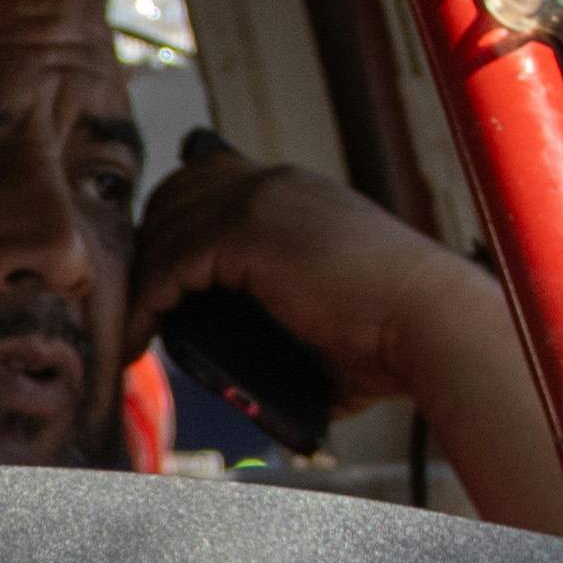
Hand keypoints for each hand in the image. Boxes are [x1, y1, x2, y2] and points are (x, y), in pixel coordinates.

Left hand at [132, 136, 508, 409]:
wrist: (428, 323)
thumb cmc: (391, 334)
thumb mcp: (325, 309)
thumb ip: (281, 322)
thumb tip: (250, 378)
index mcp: (295, 193)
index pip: (208, 184)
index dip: (174, 229)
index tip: (157, 282)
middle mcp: (274, 184)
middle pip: (173, 196)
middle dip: (148, 249)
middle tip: (137, 308)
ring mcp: (259, 202)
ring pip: (164, 230)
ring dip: (142, 282)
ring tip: (133, 333)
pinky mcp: (247, 234)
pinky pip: (169, 264)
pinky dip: (147, 305)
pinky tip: (141, 340)